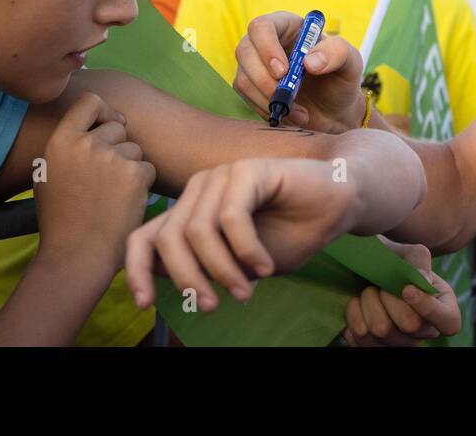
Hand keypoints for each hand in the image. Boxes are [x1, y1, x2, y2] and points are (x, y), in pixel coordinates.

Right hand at [36, 92, 155, 279]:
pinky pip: (147, 168)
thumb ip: (68, 145)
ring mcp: (111, 158)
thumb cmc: (62, 220)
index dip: (104, 112)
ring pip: (135, 149)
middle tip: (107, 179)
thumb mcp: (49, 175)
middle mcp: (85, 143)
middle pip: (118, 126)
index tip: (108, 126)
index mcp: (61, 140)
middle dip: (118, 147)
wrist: (76, 255)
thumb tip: (91, 121)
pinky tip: (124, 204)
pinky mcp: (134, 175)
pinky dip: (141, 185)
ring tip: (111, 196)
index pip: (91, 102)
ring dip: (130, 168)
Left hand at [125, 157, 356, 311]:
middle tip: (210, 306)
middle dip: (187, 278)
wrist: (337, 205)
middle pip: (168, 238)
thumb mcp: (242, 264)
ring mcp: (221, 176)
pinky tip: (265, 266)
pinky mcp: (246, 169)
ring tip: (245, 291)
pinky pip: (231, 217)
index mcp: (192, 211)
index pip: (145, 236)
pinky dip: (247, 250)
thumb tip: (171, 285)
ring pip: (198, 231)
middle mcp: (199, 189)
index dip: (137, 270)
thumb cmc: (292, 233)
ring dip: (222, 269)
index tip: (145, 303)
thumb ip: (208, 269)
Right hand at [232, 11, 367, 133]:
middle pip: (244, 51)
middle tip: (286, 96)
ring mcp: (255, 65)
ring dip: (268, 99)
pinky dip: (267, 110)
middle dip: (263, 78)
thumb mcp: (351, 62)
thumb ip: (337, 53)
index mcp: (287, 26)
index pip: (262, 26)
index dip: (267, 47)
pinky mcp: (251, 88)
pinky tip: (290, 116)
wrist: (335, 112)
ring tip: (299, 112)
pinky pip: (246, 98)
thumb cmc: (341, 80)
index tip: (283, 71)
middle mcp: (266, 42)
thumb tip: (309, 62)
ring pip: (243, 78)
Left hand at [341, 237, 461, 345]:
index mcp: (442, 306)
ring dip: (368, 305)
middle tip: (380, 284)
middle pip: (410, 327)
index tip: (406, 289)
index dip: (429, 309)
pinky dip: (354, 317)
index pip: (449, 322)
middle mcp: (424, 330)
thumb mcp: (407, 252)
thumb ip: (418, 258)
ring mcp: (400, 343)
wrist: (363, 269)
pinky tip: (355, 303)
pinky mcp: (375, 346)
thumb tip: (422, 279)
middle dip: (389, 299)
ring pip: (382, 332)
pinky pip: (361, 340)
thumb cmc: (392, 260)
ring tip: (367, 291)